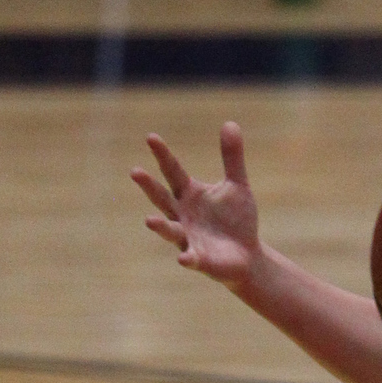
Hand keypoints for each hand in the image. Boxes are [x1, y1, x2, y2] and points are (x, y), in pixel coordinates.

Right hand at [132, 122, 261, 287]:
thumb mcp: (237, 186)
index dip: (162, 155)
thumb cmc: (237, 220)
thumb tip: (231, 123)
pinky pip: (191, 259)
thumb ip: (232, 158)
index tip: (151, 137)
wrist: (247, 255)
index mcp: (188, 193)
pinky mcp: (200, 260)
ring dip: (160, 226)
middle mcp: (182, 214)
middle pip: (162, 198)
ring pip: (170, 230)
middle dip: (149, 186)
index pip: (172, 170)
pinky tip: (183, 259)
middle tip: (134, 171)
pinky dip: (187, 258)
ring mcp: (188, 238)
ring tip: (149, 221)